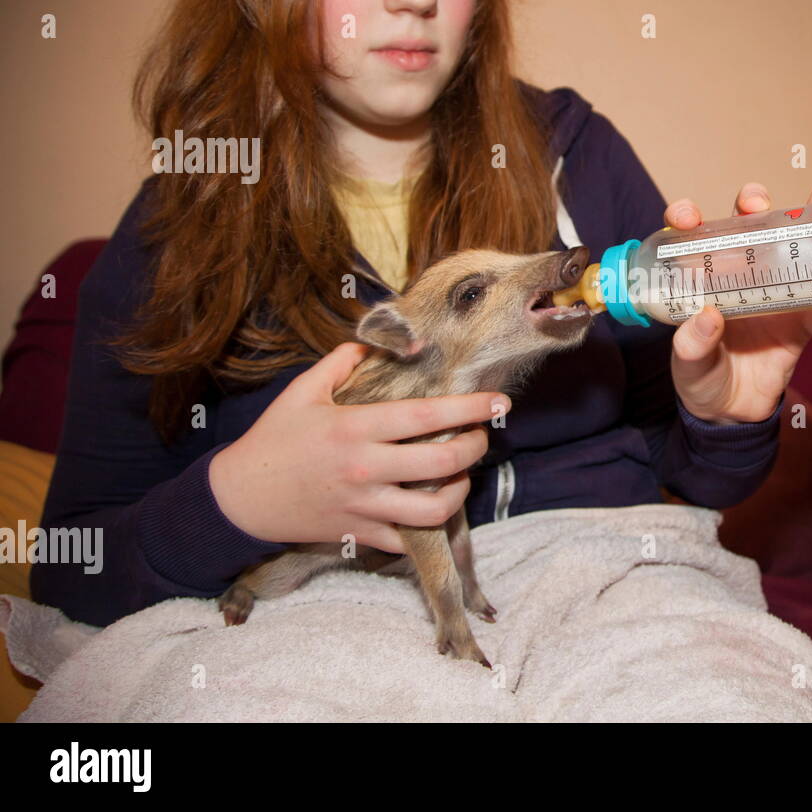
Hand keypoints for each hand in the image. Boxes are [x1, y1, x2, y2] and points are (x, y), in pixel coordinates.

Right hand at [208, 341, 507, 552]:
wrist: (241, 498)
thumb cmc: (274, 439)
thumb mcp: (303, 391)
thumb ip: (342, 363)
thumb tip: (379, 345)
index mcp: (355, 428)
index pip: (427, 415)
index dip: (470, 407)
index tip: (499, 401)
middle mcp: (365, 468)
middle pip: (443, 462)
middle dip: (475, 447)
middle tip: (481, 436)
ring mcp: (365, 505)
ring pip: (435, 509)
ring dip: (459, 491)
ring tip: (461, 474)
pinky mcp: (361, 533)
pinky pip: (408, 538)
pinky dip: (427, 525)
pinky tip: (432, 504)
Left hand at [662, 180, 811, 423]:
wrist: (735, 416)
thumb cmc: (703, 383)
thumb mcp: (689, 369)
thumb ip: (692, 349)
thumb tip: (707, 318)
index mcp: (705, 281)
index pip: (694, 239)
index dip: (689, 218)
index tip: (689, 217)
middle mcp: (740, 276)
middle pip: (747, 227)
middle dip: (754, 203)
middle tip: (758, 204)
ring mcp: (776, 292)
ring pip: (793, 246)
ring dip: (811, 217)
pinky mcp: (802, 318)